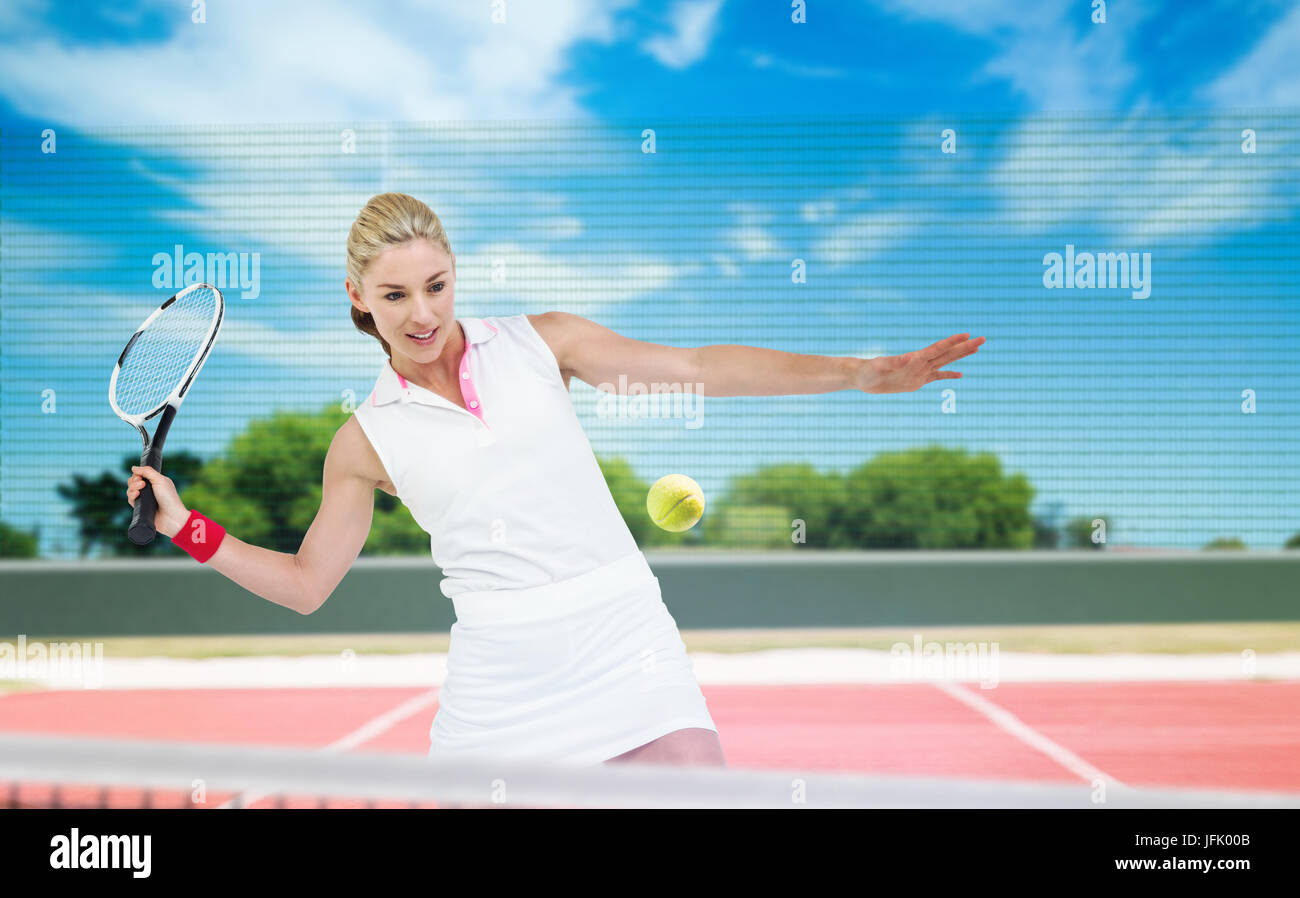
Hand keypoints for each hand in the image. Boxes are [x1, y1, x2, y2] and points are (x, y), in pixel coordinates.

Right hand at [127, 465, 189, 538]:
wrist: (171, 517)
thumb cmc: (169, 498)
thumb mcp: (160, 480)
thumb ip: (147, 471)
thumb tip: (134, 467)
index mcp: (156, 481)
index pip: (140, 474)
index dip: (138, 474)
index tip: (141, 477)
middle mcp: (149, 489)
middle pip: (133, 481)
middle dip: (134, 481)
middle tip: (142, 485)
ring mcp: (145, 498)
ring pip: (130, 490)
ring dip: (132, 488)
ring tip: (139, 492)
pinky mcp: (140, 507)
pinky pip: (130, 499)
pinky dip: (131, 496)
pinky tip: (136, 496)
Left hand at [856, 333, 984, 393]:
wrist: (862, 378)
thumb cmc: (868, 371)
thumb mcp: (879, 367)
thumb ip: (894, 362)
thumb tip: (909, 358)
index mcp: (914, 357)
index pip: (938, 348)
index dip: (953, 342)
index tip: (968, 334)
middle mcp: (920, 362)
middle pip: (947, 353)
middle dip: (965, 346)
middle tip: (983, 339)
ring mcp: (920, 371)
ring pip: (946, 362)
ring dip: (961, 356)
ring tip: (976, 349)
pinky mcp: (916, 381)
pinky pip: (936, 377)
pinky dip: (949, 376)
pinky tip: (961, 375)